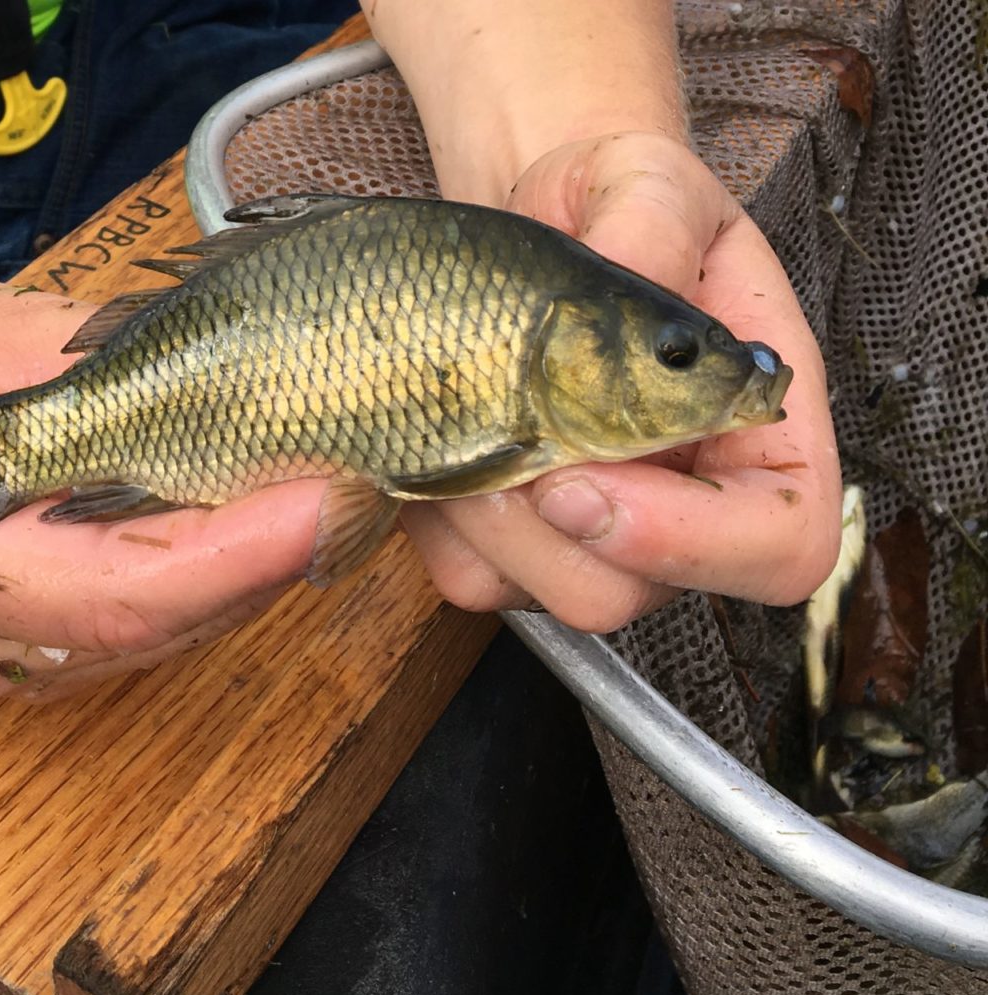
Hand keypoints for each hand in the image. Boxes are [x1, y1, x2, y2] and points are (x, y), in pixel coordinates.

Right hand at [0, 280, 323, 707]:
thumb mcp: (2, 335)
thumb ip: (119, 372)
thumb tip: (259, 385)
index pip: (124, 592)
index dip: (244, 555)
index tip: (336, 495)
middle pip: (164, 624)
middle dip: (274, 554)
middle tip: (359, 472)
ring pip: (173, 635)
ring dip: (257, 569)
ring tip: (318, 487)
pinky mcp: (36, 666)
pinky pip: (155, 632)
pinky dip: (218, 579)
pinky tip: (250, 520)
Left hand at [403, 132, 841, 629]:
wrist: (534, 228)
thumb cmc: (613, 206)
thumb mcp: (646, 178)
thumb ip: (653, 222)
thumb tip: (636, 279)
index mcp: (756, 434)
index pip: (780, 547)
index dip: (690, 544)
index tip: (584, 479)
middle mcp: (683, 507)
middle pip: (625, 595)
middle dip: (540, 523)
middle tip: (501, 428)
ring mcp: (594, 539)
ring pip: (534, 593)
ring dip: (478, 513)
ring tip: (464, 409)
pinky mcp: (512, 548)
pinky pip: (467, 576)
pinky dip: (435, 517)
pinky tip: (435, 436)